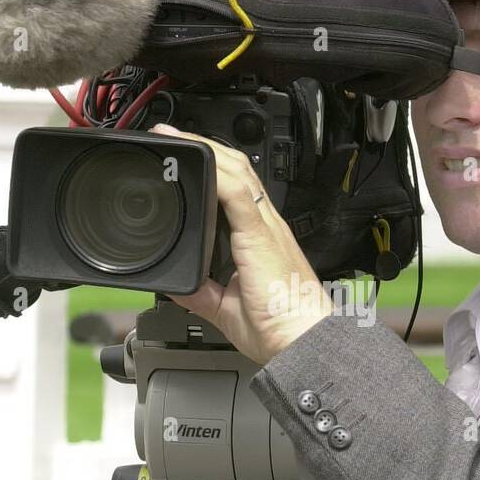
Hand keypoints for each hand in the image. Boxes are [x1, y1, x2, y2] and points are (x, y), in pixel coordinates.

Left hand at [151, 124, 333, 365]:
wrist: (304, 342)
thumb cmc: (281, 328)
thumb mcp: (228, 310)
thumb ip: (203, 295)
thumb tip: (178, 287)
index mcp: (261, 241)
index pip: (237, 189)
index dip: (214, 167)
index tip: (188, 160)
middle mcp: (268, 228)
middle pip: (239, 171)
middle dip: (207, 148)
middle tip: (175, 136)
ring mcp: (267, 229)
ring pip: (239, 172)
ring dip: (208, 150)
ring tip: (179, 137)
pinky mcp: (262, 236)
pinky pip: (239, 193)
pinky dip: (217, 174)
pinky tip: (199, 161)